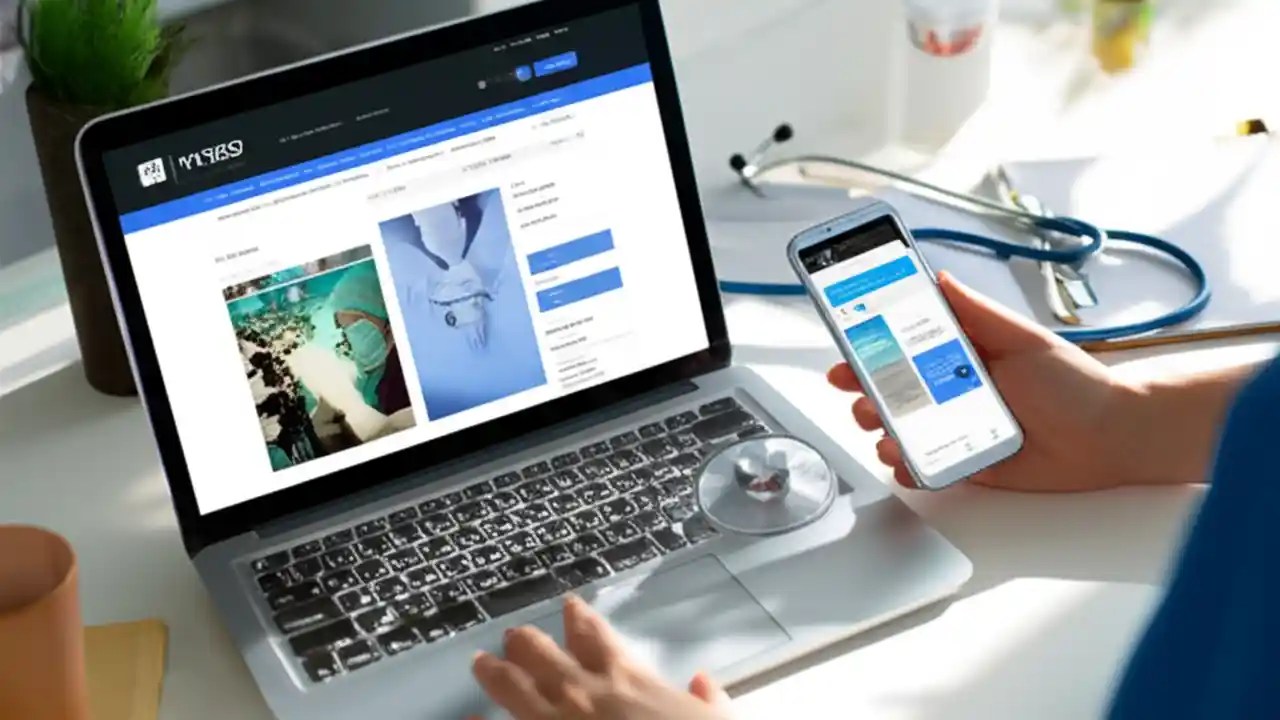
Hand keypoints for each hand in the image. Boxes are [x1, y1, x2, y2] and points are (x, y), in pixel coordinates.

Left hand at [471, 596, 731, 719]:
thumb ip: (709, 702)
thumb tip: (705, 685)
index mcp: (630, 680)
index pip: (598, 638)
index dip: (580, 619)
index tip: (569, 606)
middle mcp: (587, 693)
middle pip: (547, 656)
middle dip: (528, 642)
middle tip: (513, 633)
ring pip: (518, 689)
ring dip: (498, 674)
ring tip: (481, 662)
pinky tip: (467, 719)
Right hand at [828, 272, 1147, 492]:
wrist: (1110, 438)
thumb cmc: (1076, 385)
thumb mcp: (1024, 339)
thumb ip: (978, 314)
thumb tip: (939, 280)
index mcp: (962, 355)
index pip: (903, 345)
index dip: (869, 343)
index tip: (847, 340)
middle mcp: (953, 391)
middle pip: (891, 388)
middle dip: (863, 387)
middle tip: (855, 387)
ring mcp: (955, 427)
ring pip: (899, 428)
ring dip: (880, 427)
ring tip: (883, 426)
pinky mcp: (965, 463)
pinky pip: (924, 466)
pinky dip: (907, 465)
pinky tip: (905, 458)